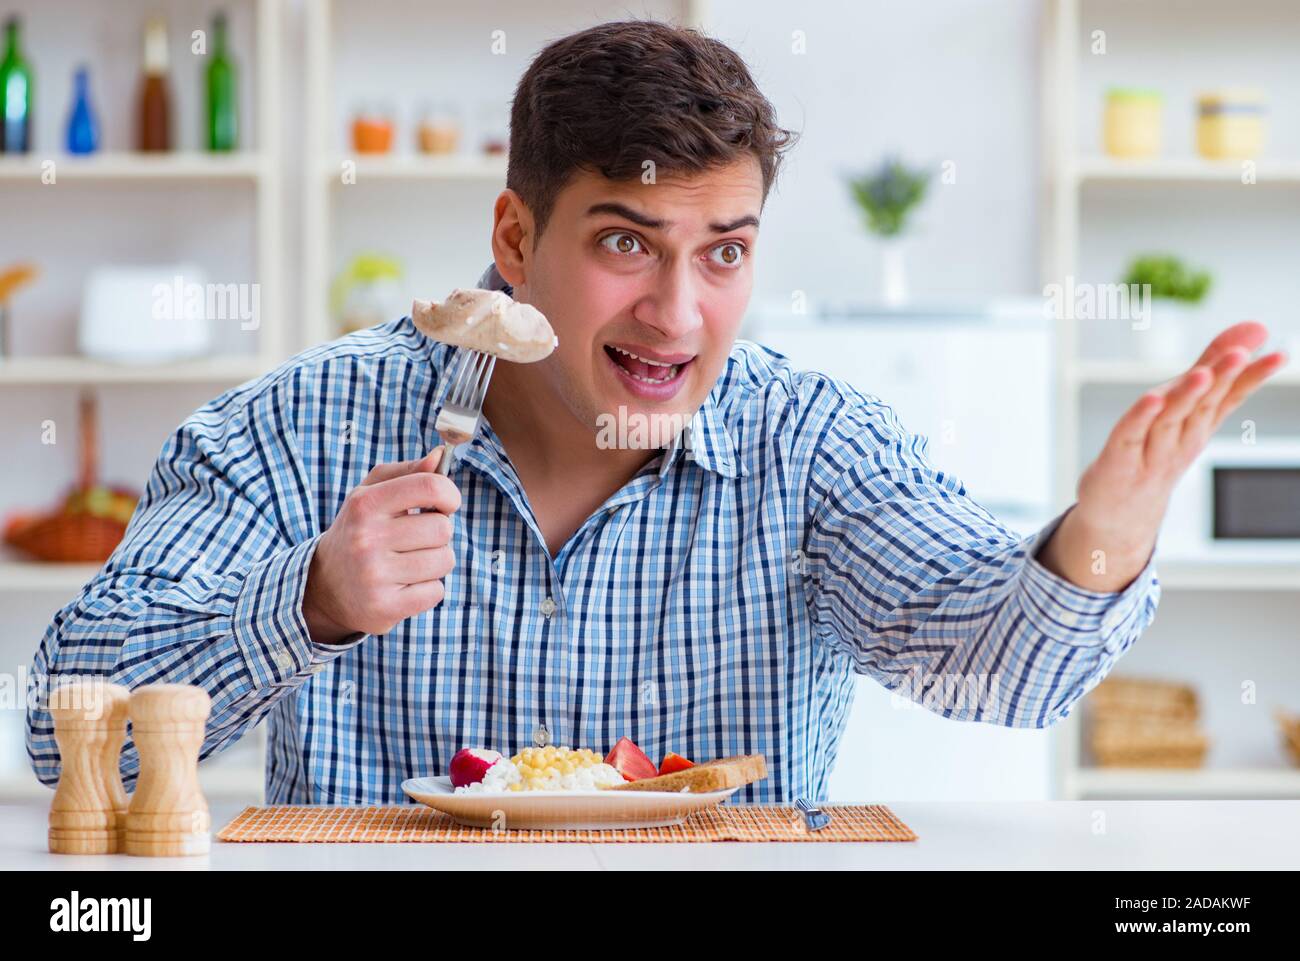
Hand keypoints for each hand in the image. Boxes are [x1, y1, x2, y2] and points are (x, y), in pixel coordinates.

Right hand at [302, 447, 461, 643]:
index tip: (446, 504)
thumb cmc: (359, 532)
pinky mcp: (384, 607)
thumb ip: (407, 472)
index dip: (449, 495)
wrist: (323, 586)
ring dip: (436, 562)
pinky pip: (436, 591)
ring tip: (410, 562)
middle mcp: (367, 539)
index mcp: (365, 504)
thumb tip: (440, 455)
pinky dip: (428, 589)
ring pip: (444, 560)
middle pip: (443, 528)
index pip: (430, 487)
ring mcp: (374, 575)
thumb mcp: (370, 494)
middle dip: (439, 534)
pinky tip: (405, 585)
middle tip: (416, 540)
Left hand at [1039, 322, 1286, 590]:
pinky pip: (1130, 435)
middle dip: (1222, 379)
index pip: (1230, 396)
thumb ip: (1215, 364)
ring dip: (1186, 396)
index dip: (1252, 376)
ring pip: (1171, 420)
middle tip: (1239, 355)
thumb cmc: (1157, 449)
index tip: (1280, 354)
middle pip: (1204, 405)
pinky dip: (1140, 417)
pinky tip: (1150, 399)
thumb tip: (1257, 326)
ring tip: (1202, 373)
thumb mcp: (1188, 406)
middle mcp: (1182, 437)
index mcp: (1200, 423)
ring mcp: (1152, 451)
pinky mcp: (1120, 460)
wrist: (1120, 510)